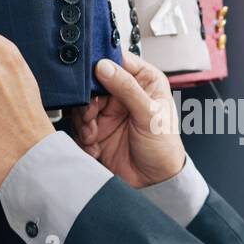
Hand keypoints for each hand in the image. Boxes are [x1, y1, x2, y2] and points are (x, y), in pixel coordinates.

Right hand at [68, 51, 185, 187]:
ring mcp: (109, 110)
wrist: (154, 183)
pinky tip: (94, 143)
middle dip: (88, 98)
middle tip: (91, 112)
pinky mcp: (97, 128)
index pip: (119, 60)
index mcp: (144, 81)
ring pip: (83, 102)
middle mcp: (125, 93)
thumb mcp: (149, 115)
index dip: (103, 63)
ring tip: (93, 132)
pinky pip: (79, 123)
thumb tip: (105, 66)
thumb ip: (127, 88)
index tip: (92, 74)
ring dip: (84, 118)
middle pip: (94, 82)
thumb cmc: (164, 149)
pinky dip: (83, 133)